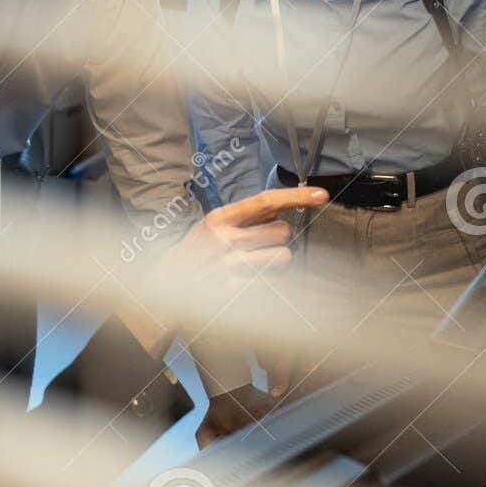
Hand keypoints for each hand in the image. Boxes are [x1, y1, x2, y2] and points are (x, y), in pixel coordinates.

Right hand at [173, 186, 329, 277]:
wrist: (165, 288)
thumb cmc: (195, 253)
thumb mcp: (211, 226)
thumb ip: (244, 217)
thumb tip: (278, 209)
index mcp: (219, 219)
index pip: (265, 201)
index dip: (296, 196)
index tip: (320, 194)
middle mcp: (225, 240)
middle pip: (282, 232)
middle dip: (278, 238)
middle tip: (260, 245)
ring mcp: (231, 267)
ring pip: (283, 257)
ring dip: (276, 260)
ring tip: (255, 264)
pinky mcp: (236, 291)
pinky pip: (273, 282)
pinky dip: (267, 281)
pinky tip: (247, 281)